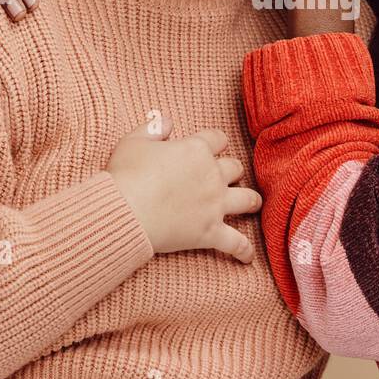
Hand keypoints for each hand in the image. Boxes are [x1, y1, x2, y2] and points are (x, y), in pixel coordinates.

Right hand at [106, 115, 261, 263]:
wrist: (125, 211)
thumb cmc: (126, 175)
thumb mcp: (134, 141)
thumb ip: (153, 127)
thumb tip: (167, 121)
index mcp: (196, 150)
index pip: (217, 139)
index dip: (215, 142)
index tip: (211, 146)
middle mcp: (212, 175)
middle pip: (235, 167)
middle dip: (232, 170)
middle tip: (224, 177)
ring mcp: (215, 204)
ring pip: (247, 199)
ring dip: (251, 201)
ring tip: (253, 204)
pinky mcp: (210, 232)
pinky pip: (236, 243)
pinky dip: (244, 251)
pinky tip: (247, 257)